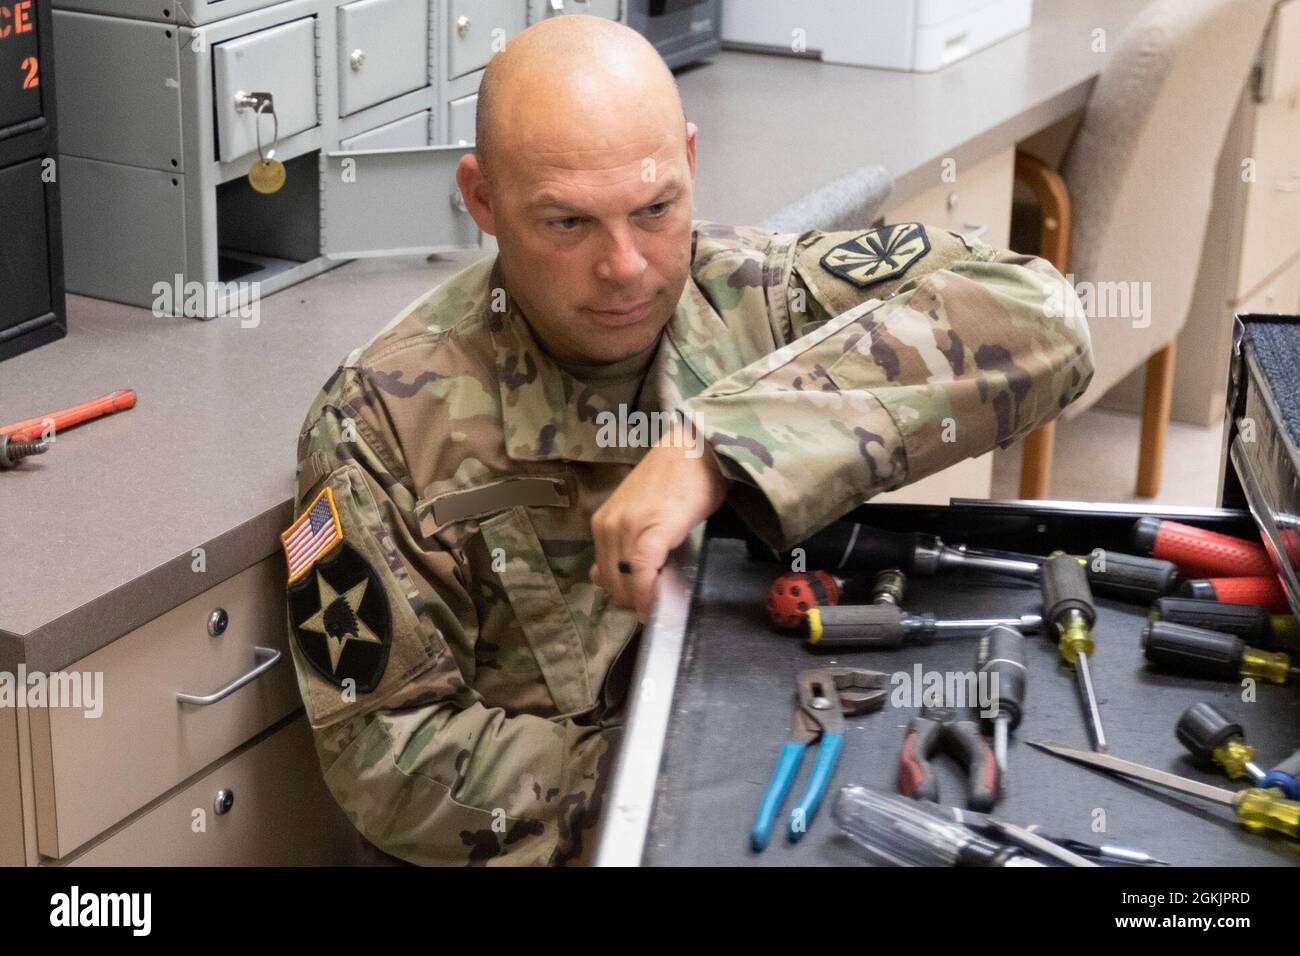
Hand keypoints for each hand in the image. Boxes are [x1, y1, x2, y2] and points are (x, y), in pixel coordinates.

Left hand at [590, 422, 727, 622]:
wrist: (696, 449)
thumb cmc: (676, 478)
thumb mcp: (639, 511)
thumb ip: (622, 542)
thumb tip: (599, 576)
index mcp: (602, 522)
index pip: (603, 572)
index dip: (620, 594)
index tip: (637, 607)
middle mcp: (607, 525)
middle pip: (612, 580)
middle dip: (630, 599)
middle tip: (651, 608)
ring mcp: (627, 527)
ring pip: (624, 579)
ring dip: (639, 599)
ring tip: (656, 606)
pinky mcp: (651, 530)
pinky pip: (641, 571)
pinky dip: (646, 590)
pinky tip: (655, 602)